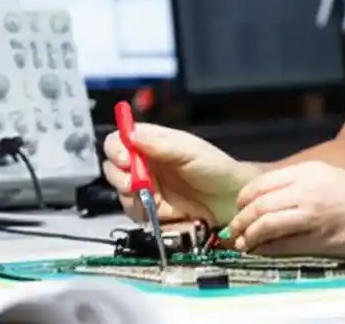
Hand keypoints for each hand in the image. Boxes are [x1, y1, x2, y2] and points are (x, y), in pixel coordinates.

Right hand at [102, 123, 258, 226]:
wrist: (232, 201)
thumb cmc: (216, 168)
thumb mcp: (190, 150)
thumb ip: (160, 143)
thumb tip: (131, 134)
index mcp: (151, 143)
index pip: (119, 140)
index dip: (116, 148)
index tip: (124, 158)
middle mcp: (144, 164)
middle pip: (112, 166)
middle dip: (119, 175)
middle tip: (135, 182)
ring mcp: (145, 188)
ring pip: (119, 191)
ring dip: (130, 194)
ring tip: (151, 195)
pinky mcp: (150, 210)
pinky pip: (133, 212)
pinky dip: (140, 211)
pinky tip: (156, 209)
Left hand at [226, 161, 344, 259]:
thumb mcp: (330, 178)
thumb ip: (301, 184)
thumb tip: (271, 200)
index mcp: (309, 171)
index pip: (262, 183)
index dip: (244, 199)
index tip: (239, 208)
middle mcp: (307, 189)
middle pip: (259, 204)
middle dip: (241, 219)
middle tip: (234, 229)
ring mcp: (312, 213)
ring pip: (265, 224)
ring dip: (249, 235)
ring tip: (243, 242)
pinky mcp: (320, 238)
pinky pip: (283, 244)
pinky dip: (266, 248)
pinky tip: (260, 250)